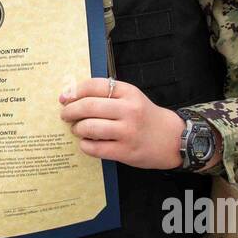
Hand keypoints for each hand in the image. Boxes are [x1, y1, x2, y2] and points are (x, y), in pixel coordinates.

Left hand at [59, 78, 184, 169]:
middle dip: (70, 111)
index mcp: (128, 92)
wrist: (172, 138)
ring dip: (77, 129)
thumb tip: (71, 95)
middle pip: (88, 106)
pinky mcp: (126, 151)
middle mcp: (129, 110)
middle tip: (65, 115)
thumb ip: (106, 94)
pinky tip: (87, 143)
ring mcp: (127, 132)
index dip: (74, 91)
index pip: (93, 86)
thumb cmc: (145, 116)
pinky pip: (95, 148)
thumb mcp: (131, 97)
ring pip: (89, 128)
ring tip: (77, 129)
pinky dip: (85, 145)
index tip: (64, 98)